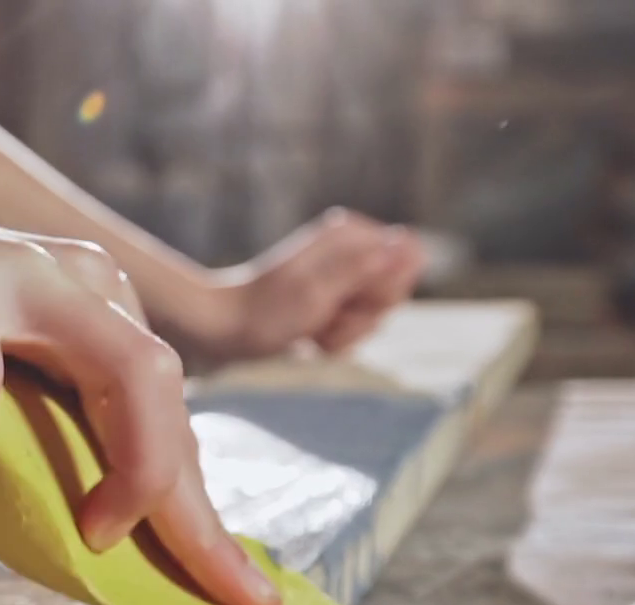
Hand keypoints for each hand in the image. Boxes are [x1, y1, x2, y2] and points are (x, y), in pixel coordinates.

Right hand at [0, 174, 280, 604]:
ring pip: (122, 366)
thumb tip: (83, 551)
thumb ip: (27, 447)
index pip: (167, 422)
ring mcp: (13, 268)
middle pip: (168, 396)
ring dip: (129, 464)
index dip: (203, 514)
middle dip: (194, 504)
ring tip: (99, 537)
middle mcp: (72, 282)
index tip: (243, 597)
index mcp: (93, 312)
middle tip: (211, 588)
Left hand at [192, 209, 424, 361]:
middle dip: (362, 318)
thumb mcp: (317, 292)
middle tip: (323, 321)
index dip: (385, 293)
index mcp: (353, 233)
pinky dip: (333, 341)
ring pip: (375, 316)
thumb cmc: (265, 312)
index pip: (410, 260)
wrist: (224, 330)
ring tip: (310, 332)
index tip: (349, 302)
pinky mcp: (334, 299)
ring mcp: (344, 275)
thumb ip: (364, 268)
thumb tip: (405, 243)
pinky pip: (355, 328)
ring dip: (345, 334)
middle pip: (394, 292)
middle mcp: (352, 248)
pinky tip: (308, 338)